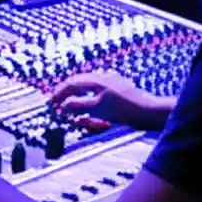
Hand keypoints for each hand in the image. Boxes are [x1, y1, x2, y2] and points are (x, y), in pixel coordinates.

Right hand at [49, 70, 174, 130]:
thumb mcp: (98, 108)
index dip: (60, 93)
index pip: (72, 83)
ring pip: (89, 95)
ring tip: (76, 118)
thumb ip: (79, 105)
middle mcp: (103, 80)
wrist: (150, 112)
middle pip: (80, 86)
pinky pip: (99, 101)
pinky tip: (93, 121)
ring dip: (81, 106)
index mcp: (96, 80)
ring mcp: (111, 86)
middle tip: (59, 108)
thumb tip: (64, 104)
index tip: (51, 103)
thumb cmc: (124, 109)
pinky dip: (92, 110)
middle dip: (69, 98)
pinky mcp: (118, 96)